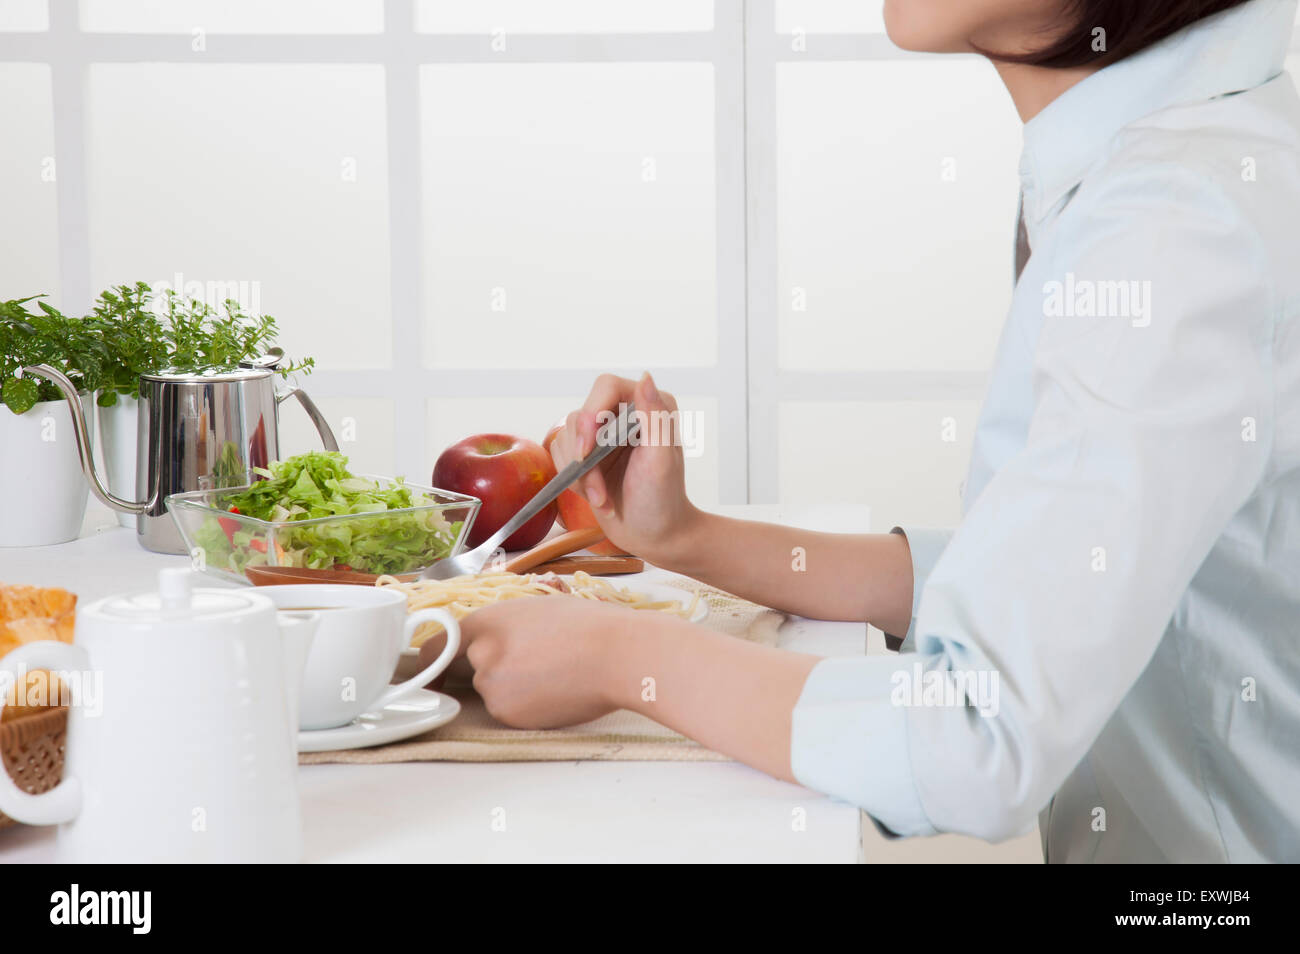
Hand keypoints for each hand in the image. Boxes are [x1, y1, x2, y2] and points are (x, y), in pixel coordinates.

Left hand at [450, 596, 638, 728]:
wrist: (617, 654)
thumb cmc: (587, 626)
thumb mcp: (534, 610)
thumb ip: (500, 627)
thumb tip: (488, 641)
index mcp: (484, 622)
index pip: (435, 647)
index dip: (437, 661)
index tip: (441, 671)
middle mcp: (480, 655)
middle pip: (470, 671)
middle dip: (492, 671)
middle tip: (531, 664)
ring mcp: (493, 688)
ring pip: (492, 693)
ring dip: (513, 689)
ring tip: (553, 673)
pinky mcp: (511, 714)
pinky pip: (509, 712)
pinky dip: (527, 707)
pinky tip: (556, 691)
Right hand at [551, 372, 700, 566]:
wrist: (654, 536)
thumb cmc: (662, 501)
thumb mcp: (661, 460)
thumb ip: (655, 417)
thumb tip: (646, 377)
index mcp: (650, 406)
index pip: (606, 387)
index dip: (590, 414)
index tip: (588, 449)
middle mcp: (625, 414)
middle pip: (581, 414)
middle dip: (584, 456)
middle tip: (596, 488)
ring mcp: (605, 434)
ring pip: (567, 436)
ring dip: (580, 474)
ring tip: (602, 498)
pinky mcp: (588, 454)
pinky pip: (560, 454)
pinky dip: (574, 481)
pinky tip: (597, 498)